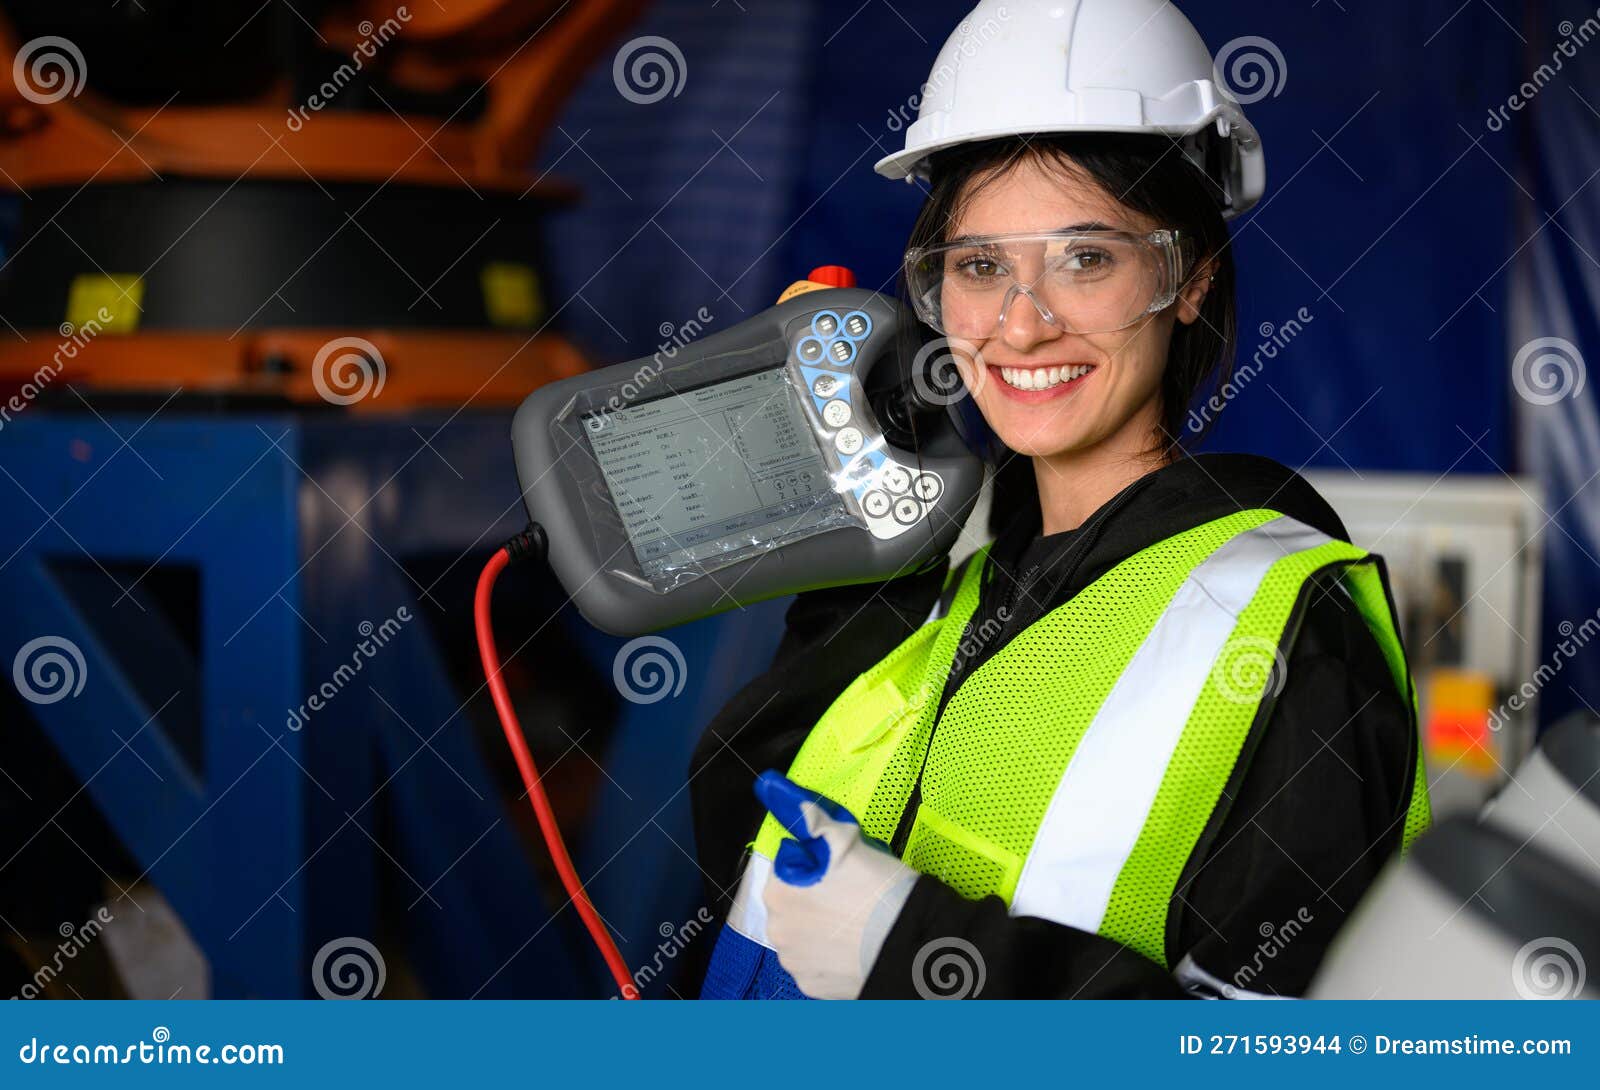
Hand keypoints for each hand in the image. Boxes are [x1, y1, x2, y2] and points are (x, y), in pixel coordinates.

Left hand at [754, 770, 917, 998]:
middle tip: (852, 897)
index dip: (815, 866)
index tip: (841, 871)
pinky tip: (853, 949)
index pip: (788, 869)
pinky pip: (815, 964)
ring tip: (855, 925)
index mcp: (778, 892)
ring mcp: (794, 963)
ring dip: (820, 929)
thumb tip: (774, 789)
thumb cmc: (876, 889)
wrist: (908, 946)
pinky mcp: (812, 988)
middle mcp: (776, 930)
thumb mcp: (845, 842)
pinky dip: (830, 957)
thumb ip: (808, 819)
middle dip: (814, 898)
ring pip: (803, 935)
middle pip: (792, 904)